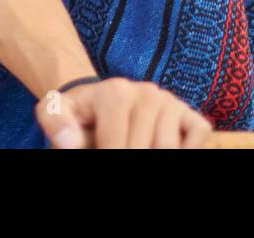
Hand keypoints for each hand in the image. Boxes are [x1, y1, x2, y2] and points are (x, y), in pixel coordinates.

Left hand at [36, 76, 212, 147]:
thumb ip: (56, 122)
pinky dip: (184, 150)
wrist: (103, 100)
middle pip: (144, 149)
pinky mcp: (191, 115)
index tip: (101, 159)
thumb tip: (70, 142)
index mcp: (115, 92)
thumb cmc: (82, 114)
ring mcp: (171, 103)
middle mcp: (148, 92)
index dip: (107, 156)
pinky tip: (158, 146)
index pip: (116, 145)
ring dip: (152, 155)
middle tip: (118, 153)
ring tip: (135, 146)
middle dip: (130, 158)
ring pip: (169, 149)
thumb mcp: (57, 112)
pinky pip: (197, 138)